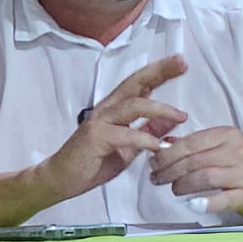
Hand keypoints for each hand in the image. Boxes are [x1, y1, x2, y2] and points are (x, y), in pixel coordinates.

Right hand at [33, 55, 187, 203]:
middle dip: (160, 71)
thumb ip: (149, 131)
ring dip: (159, 108)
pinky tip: (157, 146)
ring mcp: (100, 121)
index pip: (140, 83)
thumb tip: (174, 120)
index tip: (181, 62)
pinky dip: (143, 138)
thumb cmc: (94, 162)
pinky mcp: (96, 137)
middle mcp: (108, 108)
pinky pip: (125, 134)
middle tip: (182, 63)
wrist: (60, 179)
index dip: (160, 71)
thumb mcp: (129, 147)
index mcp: (116, 108)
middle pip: (136, 83)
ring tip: (180, 116)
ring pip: (133, 105)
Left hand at [149, 126, 242, 218]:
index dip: (168, 153)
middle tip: (156, 179)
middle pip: (194, 161)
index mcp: (229, 135)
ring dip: (182, 185)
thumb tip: (166, 145)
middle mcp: (237, 152)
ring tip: (173, 190)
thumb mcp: (227, 145)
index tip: (155, 161)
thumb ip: (199, 145)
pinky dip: (203, 203)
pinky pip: (220, 199)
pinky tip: (192, 204)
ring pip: (204, 178)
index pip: (191, 142)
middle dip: (169, 171)